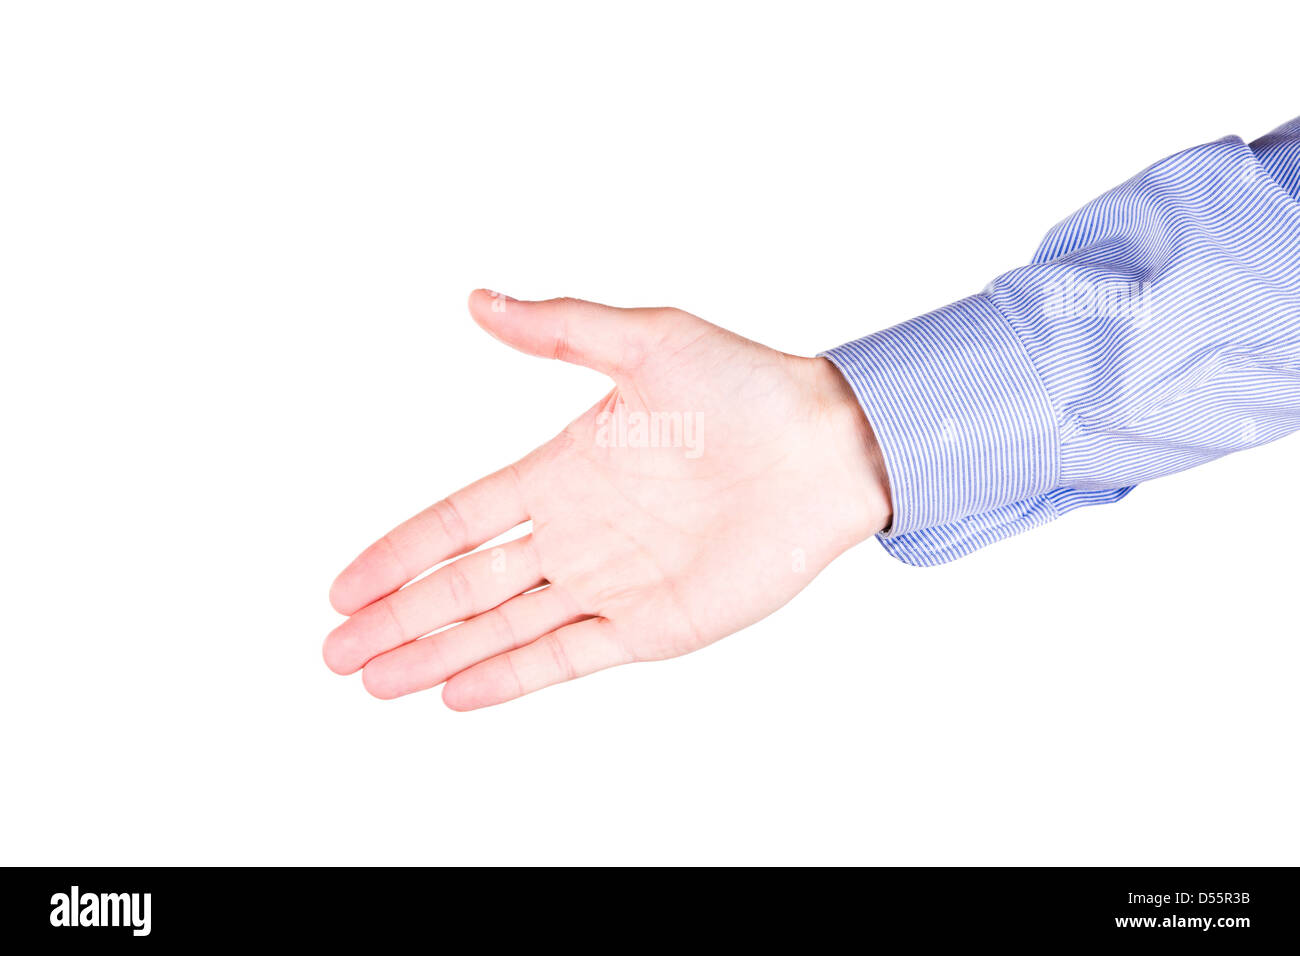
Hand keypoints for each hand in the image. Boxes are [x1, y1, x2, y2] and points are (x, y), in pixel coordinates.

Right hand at [324, 291, 891, 708]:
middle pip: (465, 586)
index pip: (458, 521)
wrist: (829, 445)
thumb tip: (475, 297)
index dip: (399, 552)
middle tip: (332, 651)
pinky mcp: (654, 623)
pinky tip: (457, 693)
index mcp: (562, 471)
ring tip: (372, 681)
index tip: (342, 585)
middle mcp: (577, 534)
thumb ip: (559, 327)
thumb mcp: (645, 340)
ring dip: (436, 655)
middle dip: (398, 618)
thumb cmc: (747, 385)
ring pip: (502, 628)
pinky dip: (512, 676)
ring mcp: (611, 583)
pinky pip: (568, 655)